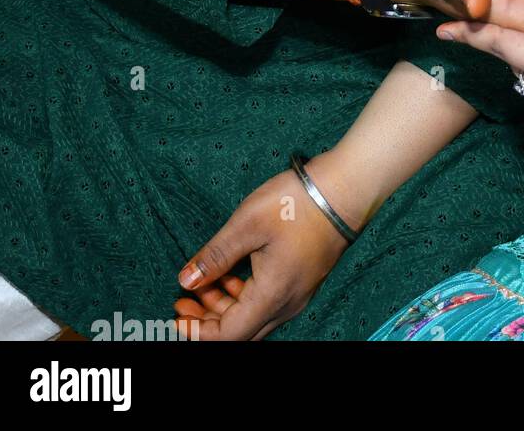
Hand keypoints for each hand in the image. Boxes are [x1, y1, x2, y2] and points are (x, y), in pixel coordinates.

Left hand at [172, 151, 358, 340]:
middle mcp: (287, 304)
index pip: (227, 336)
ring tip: (203, 280)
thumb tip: (186, 280)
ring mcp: (299, 292)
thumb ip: (214, 256)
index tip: (176, 312)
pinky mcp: (304, 279)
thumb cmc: (298, 203)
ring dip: (225, 306)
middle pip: (240, 331)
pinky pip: (268, 301)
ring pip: (254, 316)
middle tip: (182, 301)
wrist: (347, 188)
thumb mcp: (247, 224)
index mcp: (272, 296)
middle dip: (207, 321)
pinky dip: (244, 294)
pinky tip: (232, 271)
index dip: (197, 331)